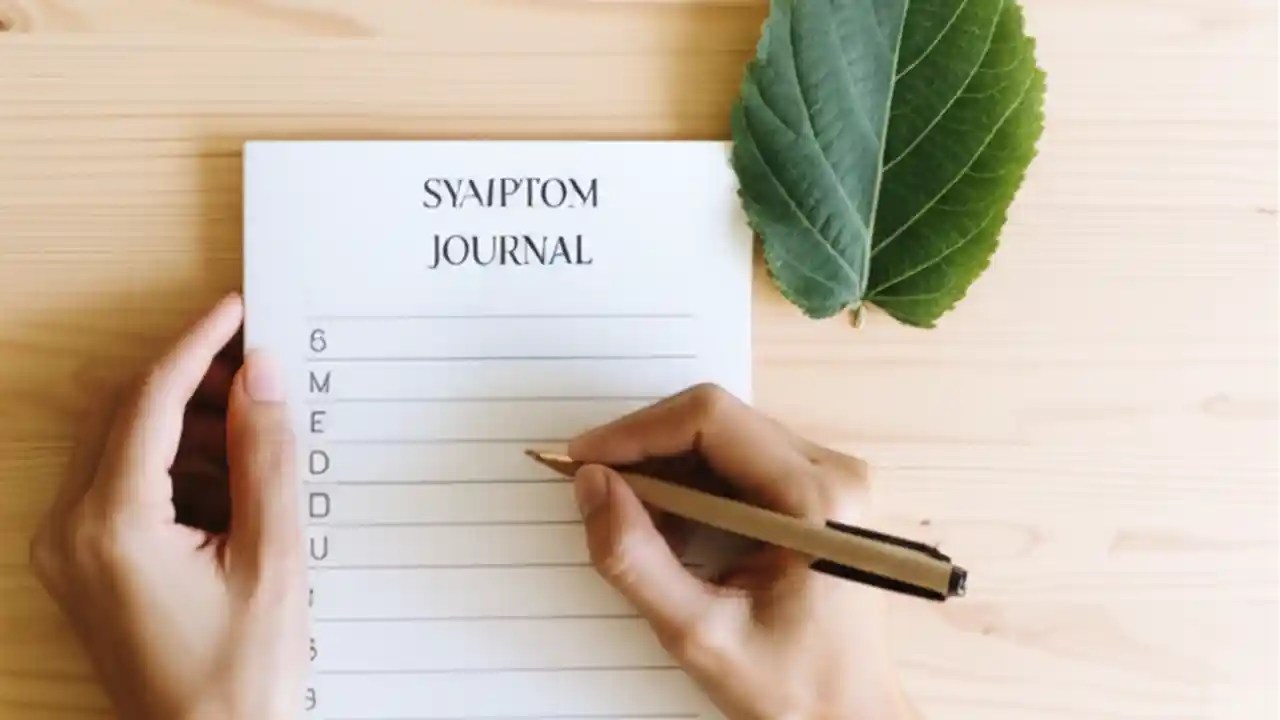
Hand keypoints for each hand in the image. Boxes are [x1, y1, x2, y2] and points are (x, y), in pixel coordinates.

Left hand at [29, 294, 305, 719]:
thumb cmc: (240, 676)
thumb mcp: (272, 559)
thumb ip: (264, 458)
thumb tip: (261, 377)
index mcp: (113, 526)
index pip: (149, 401)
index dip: (197, 345)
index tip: (237, 311)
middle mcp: (71, 530)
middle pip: (126, 412)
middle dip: (194, 381)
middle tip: (259, 367)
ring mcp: (69, 549)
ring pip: (122, 443)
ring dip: (186, 423)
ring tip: (256, 431)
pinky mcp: (84, 563)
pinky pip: (120, 482)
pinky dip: (172, 463)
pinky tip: (228, 478)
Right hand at [569, 384, 919, 719]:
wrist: (850, 717)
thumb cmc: (793, 688)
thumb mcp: (700, 635)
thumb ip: (636, 561)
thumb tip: (591, 487)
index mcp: (817, 499)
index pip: (711, 421)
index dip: (636, 432)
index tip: (583, 461)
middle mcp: (833, 472)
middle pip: (716, 421)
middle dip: (644, 448)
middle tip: (593, 487)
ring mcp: (828, 479)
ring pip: (723, 436)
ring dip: (664, 465)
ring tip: (626, 514)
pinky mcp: (814, 493)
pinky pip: (738, 461)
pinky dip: (689, 482)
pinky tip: (664, 525)